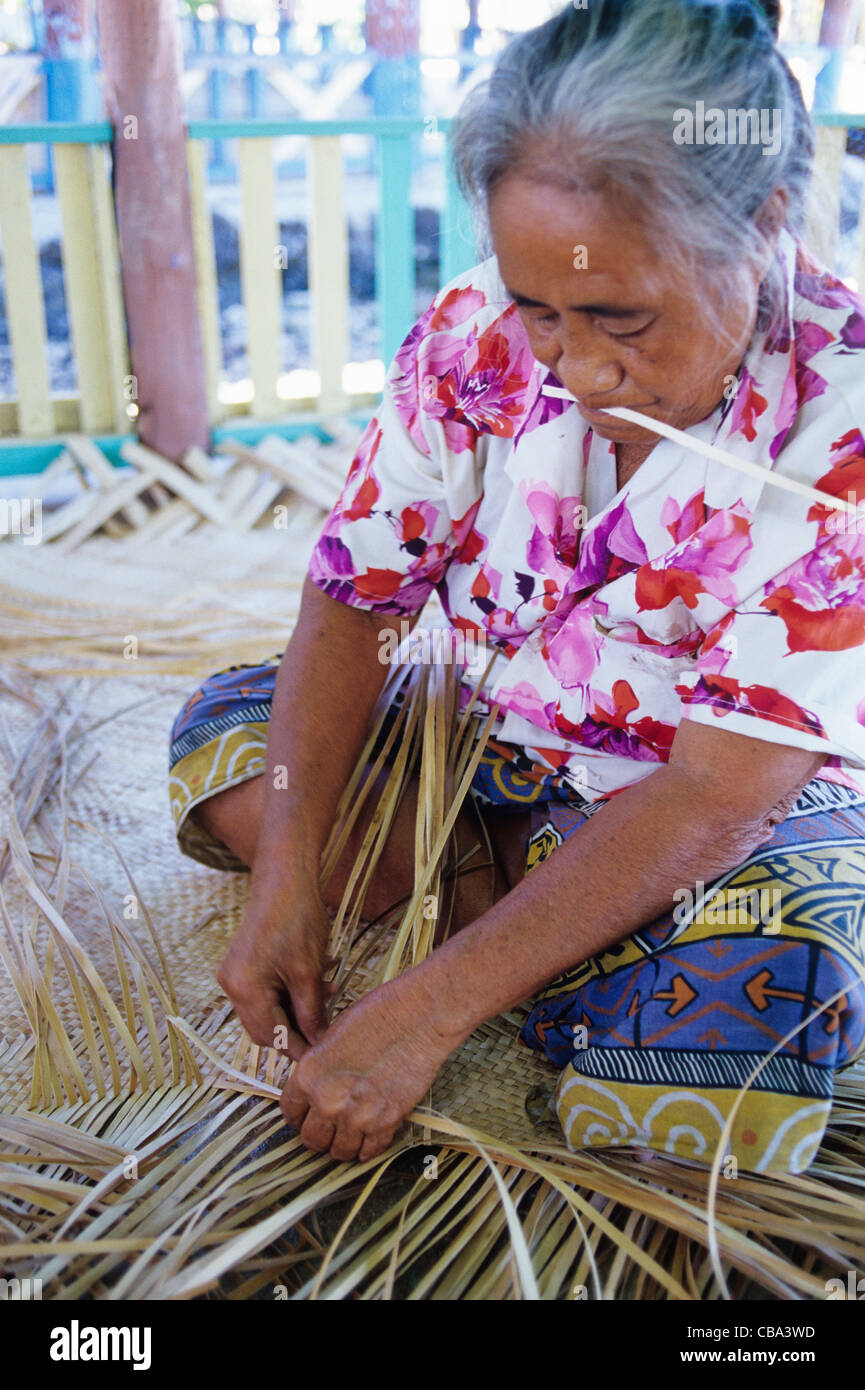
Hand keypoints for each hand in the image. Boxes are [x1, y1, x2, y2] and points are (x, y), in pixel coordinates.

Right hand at [217, 883, 333, 1059]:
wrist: (285, 876)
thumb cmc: (297, 918)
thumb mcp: (309, 972)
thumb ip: (311, 1012)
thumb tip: (318, 1043)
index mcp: (244, 990)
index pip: (271, 1037)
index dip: (299, 1049)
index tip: (324, 1057)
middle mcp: (232, 985)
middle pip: (265, 1027)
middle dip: (298, 1030)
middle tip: (328, 1028)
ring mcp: (235, 973)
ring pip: (268, 1009)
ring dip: (297, 1009)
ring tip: (329, 994)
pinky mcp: (244, 963)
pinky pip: (266, 991)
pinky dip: (290, 993)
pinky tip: (317, 982)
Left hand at [280, 973, 461, 1160]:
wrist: (418, 1017)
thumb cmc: (377, 1015)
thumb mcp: (331, 1037)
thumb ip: (318, 1070)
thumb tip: (313, 1091)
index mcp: (308, 1075)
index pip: (290, 1113)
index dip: (298, 1115)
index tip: (307, 1116)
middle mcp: (327, 1100)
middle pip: (311, 1139)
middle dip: (318, 1134)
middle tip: (328, 1128)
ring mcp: (357, 1115)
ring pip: (340, 1152)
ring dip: (343, 1144)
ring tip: (349, 1134)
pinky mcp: (386, 1122)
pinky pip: (370, 1151)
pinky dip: (368, 1148)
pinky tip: (369, 1138)